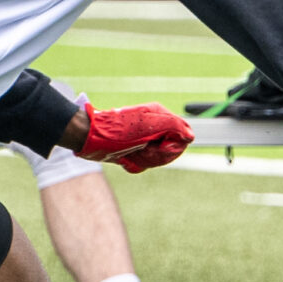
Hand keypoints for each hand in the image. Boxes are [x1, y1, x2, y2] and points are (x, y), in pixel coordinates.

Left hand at [73, 101, 192, 172]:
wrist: (91, 139)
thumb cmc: (120, 130)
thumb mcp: (151, 124)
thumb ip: (176, 126)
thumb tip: (191, 136)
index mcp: (161, 117)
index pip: (183, 136)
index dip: (173, 145)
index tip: (160, 144)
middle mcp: (155, 128)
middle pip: (171, 150)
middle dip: (158, 154)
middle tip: (143, 148)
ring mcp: (145, 140)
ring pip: (158, 159)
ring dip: (146, 160)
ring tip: (133, 152)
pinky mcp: (135, 151)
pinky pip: (145, 164)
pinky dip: (136, 164)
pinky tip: (127, 158)